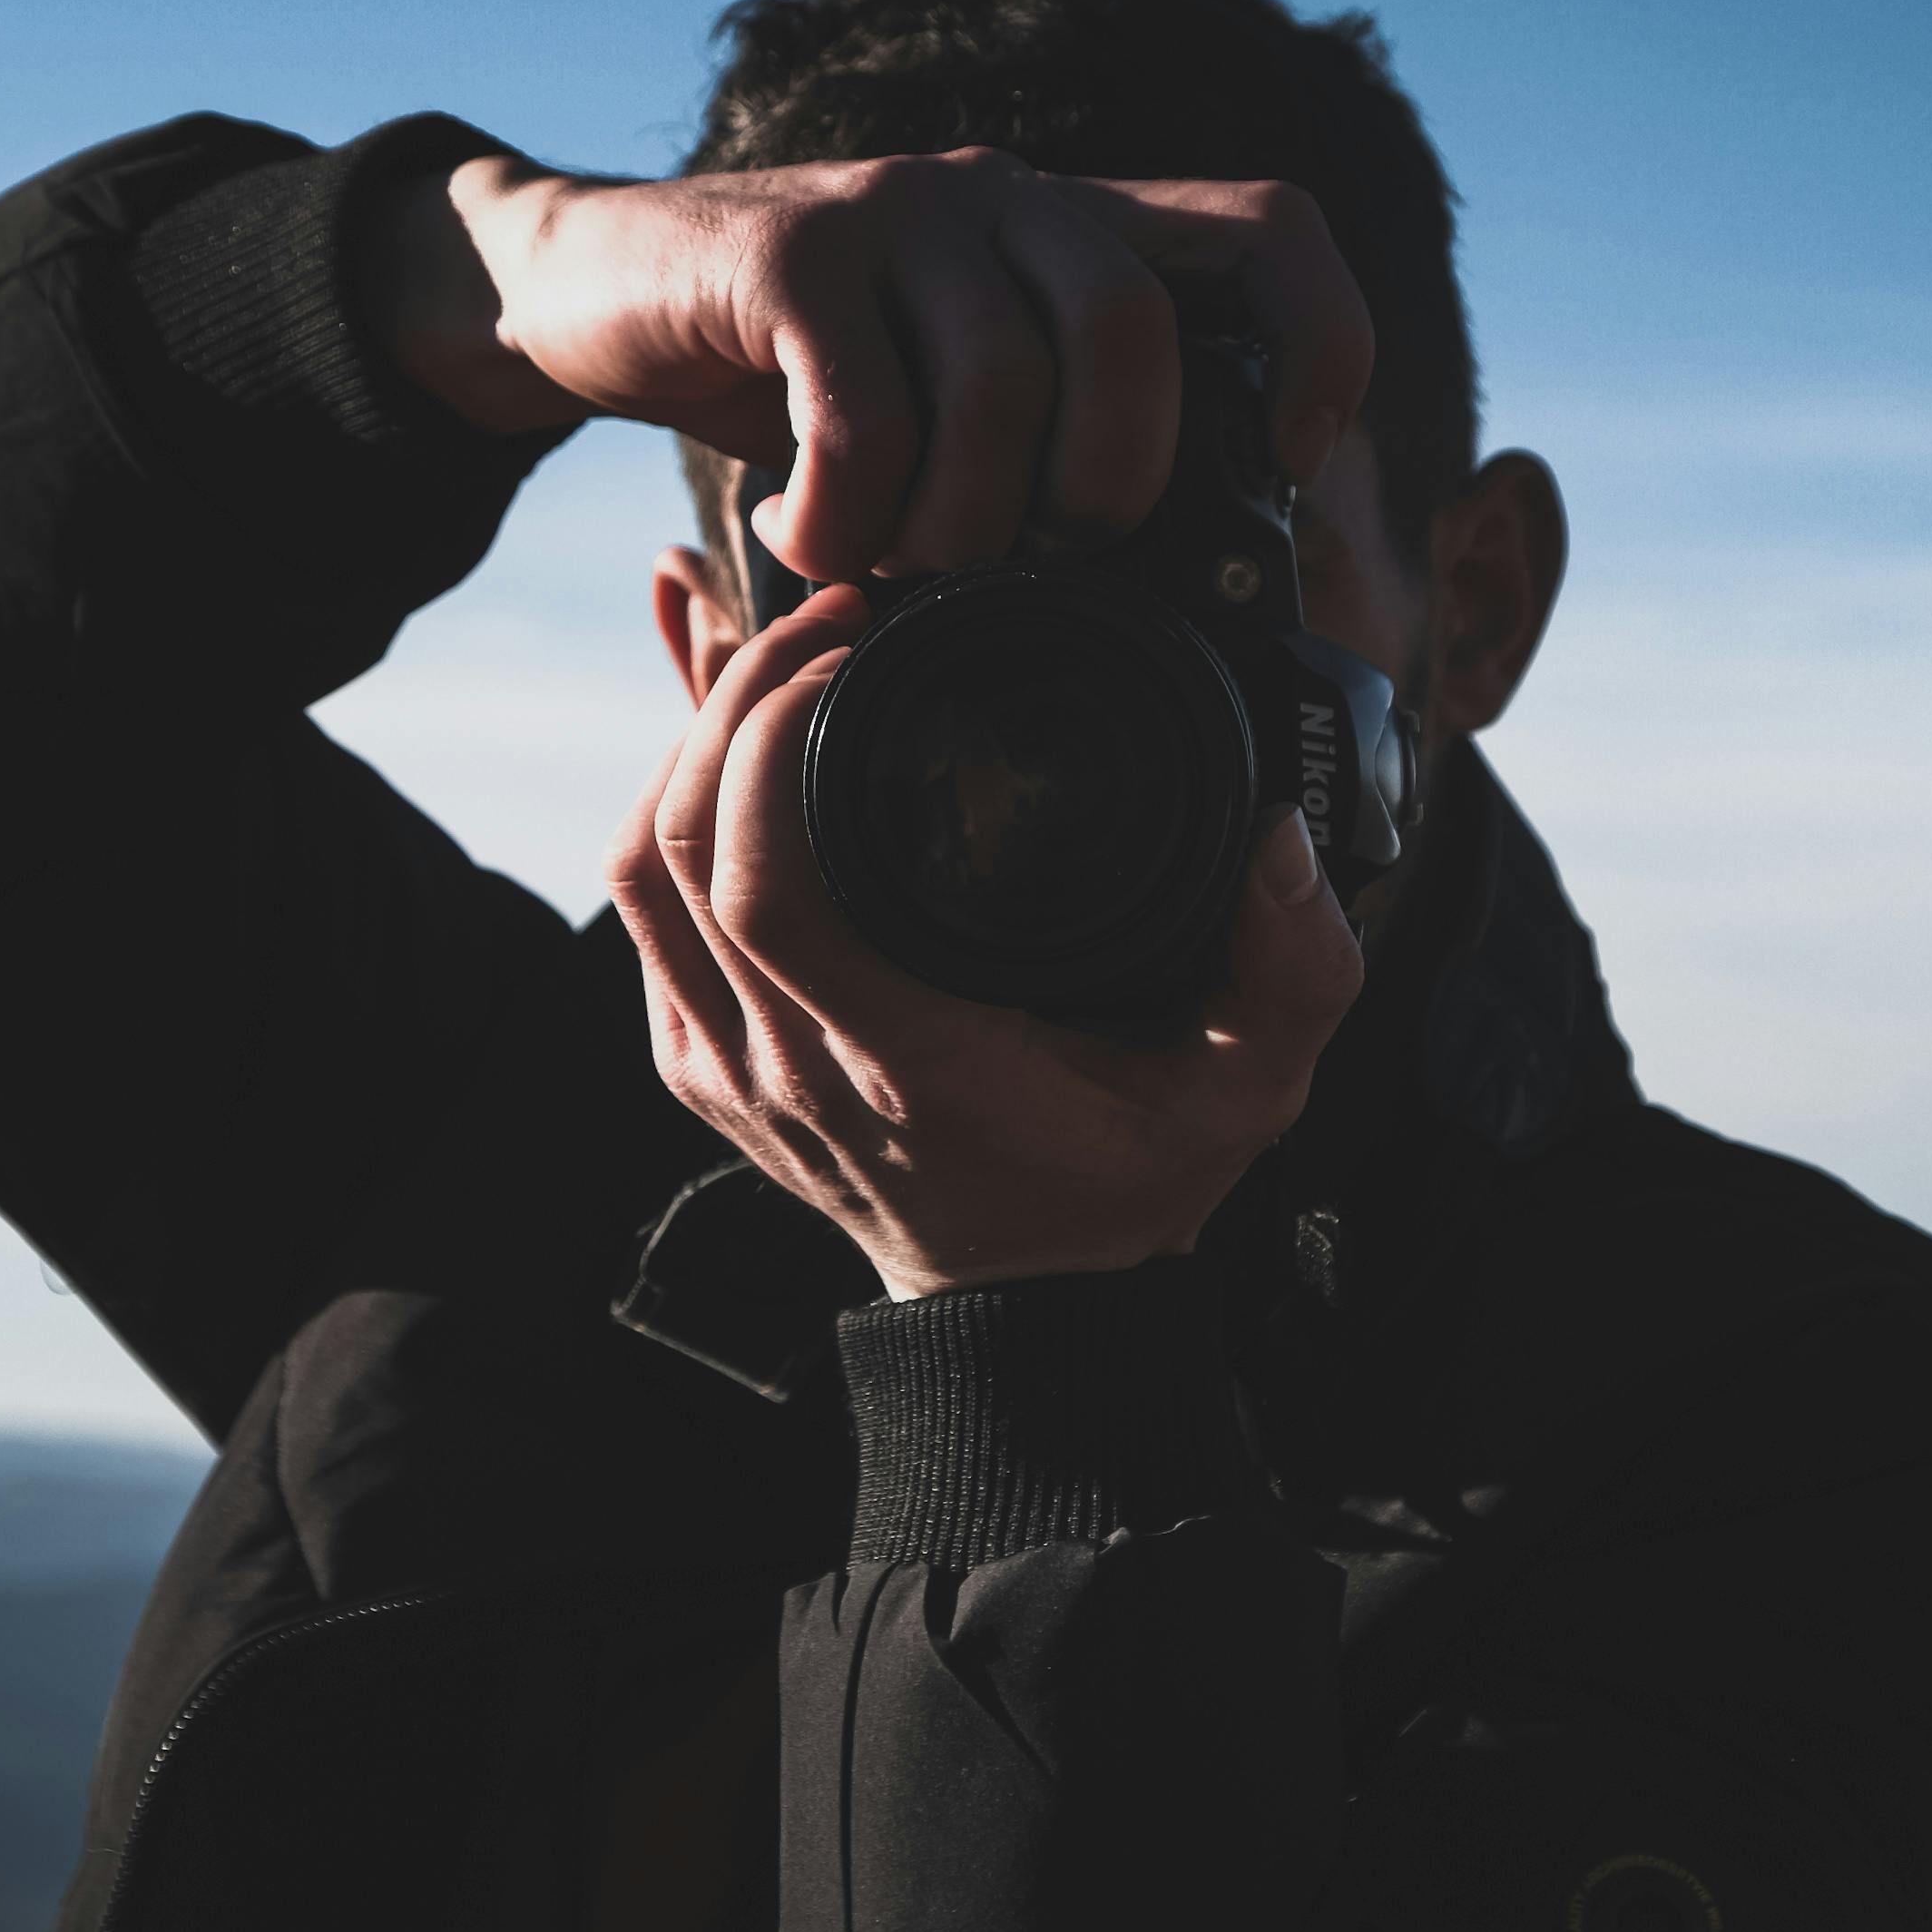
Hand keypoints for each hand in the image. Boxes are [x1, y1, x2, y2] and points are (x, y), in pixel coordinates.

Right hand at [372, 144, 1373, 579]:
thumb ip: (1049, 441)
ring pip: (999, 385)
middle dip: (1105, 482)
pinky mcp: (788, 254)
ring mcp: (897, 213)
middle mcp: (1005, 197)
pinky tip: (808, 538)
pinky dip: (847, 515)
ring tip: (897, 564)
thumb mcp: (946, 391)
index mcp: (1075, 228)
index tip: (1284, 462)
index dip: (1318, 341)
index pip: (1270, 231)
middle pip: (1136, 327)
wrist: (594, 286)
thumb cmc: (796, 378)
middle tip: (1030, 561)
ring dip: (956, 523)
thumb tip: (1161, 588)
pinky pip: (864, 413)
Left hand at [607, 588, 1364, 1301]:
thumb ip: (1294, 970)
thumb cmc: (1126, 1189)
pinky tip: (722, 733)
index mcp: (899, 1060)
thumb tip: (1282, 840)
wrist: (1029, 1316)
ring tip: (780, 663)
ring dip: (684, 744)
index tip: (850, 637)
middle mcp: (787, 1068)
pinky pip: (639, 914)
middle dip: (729, 696)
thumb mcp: (1248, 1091)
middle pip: (680, 846)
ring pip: (637, 868)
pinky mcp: (698, 1069)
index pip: (766, 883)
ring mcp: (726, 1073)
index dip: (769, 734)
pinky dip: (666, 806)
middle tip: (826, 615)